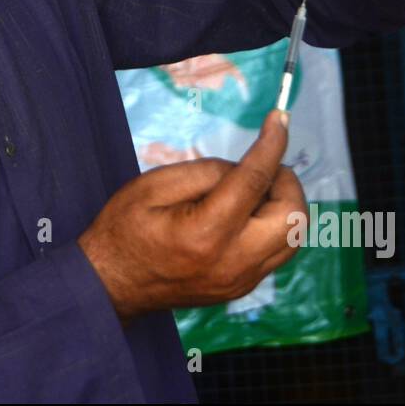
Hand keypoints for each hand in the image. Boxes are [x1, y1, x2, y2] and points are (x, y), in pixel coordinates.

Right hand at [78, 110, 306, 325]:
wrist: (111, 286)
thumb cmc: (124, 229)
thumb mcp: (154, 185)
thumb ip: (205, 172)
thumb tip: (245, 168)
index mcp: (206, 233)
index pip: (254, 181)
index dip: (272, 144)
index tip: (280, 118)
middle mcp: (233, 261)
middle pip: (293, 218)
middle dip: (286, 182)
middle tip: (263, 167)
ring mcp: (241, 280)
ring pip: (292, 239)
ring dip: (284, 206)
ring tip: (254, 190)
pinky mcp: (241, 287)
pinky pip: (276, 252)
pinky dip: (272, 226)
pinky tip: (245, 214)